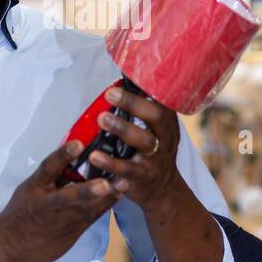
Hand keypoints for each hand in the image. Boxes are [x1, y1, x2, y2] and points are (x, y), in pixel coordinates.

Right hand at [0, 140, 123, 261]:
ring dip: (106, 197)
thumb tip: (76, 152)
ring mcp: (60, 222)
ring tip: (124, 183)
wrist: (11, 245)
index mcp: (35, 188)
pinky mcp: (70, 234)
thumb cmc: (22, 210)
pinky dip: (105, 206)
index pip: (47, 169)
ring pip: (85, 210)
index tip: (78, 143)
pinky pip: (90, 219)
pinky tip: (119, 195)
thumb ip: (52, 174)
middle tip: (106, 181)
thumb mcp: (31, 188)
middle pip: (68, 197)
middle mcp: (47, 205)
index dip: (63, 155)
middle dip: (88, 190)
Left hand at [87, 86, 185, 208]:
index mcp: (166, 122)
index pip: (161, 99)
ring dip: (122, 128)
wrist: (164, 190)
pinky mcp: (143, 177)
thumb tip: (119, 81)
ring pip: (144, 141)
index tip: (131, 72)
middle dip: (133, 103)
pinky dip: (111, 162)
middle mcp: (165, 137)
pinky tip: (95, 156)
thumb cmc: (152, 152)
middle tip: (110, 94)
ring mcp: (156, 158)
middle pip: (155, 116)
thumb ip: (143, 110)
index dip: (149, 86)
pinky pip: (128, 169)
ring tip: (101, 119)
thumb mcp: (155, 130)